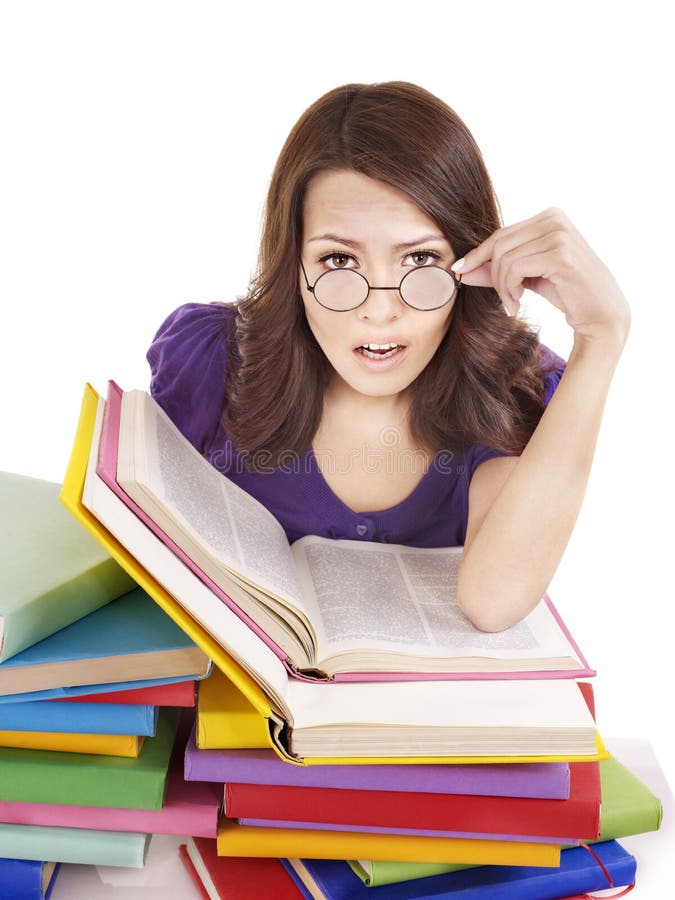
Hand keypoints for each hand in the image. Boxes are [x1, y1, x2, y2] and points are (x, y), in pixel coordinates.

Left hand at [452, 208, 630, 345]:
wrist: (602, 314)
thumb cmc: (567, 292)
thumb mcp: (528, 277)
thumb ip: (498, 269)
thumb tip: (461, 269)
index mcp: (550, 216)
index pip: (502, 233)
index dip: (478, 254)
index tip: (461, 270)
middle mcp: (555, 219)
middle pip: (499, 244)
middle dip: (492, 275)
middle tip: (504, 300)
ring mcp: (559, 234)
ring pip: (504, 258)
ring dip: (502, 287)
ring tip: (513, 303)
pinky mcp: (560, 254)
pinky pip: (515, 268)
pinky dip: (509, 290)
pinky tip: (518, 303)